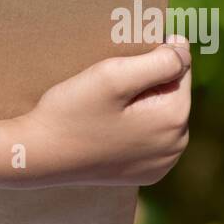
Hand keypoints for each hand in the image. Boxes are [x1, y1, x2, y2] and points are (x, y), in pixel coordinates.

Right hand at [14, 36, 191, 187]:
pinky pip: (150, 137)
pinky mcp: (145, 173)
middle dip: (148, 81)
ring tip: (106, 106)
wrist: (40, 155)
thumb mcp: (114, 76)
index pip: (180, 67)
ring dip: (142, 103)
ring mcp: (161, 164)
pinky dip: (136, 126)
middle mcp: (175, 146)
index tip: (119, 65)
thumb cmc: (73, 111)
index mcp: (173, 119)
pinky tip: (108, 126)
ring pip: (161, 114)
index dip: (150, 57)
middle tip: (108, 85)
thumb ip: (158, 60)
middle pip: (172, 92)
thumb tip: (183, 49)